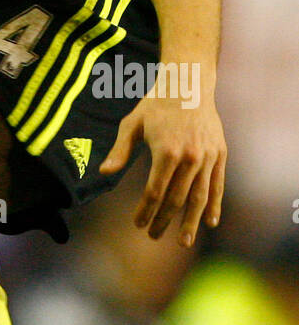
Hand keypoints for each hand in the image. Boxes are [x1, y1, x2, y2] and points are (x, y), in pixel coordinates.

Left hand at [99, 78, 226, 246]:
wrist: (188, 83)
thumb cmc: (155, 104)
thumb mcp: (132, 124)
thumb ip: (120, 150)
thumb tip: (103, 172)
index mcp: (166, 151)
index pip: (155, 191)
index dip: (146, 211)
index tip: (137, 224)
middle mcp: (190, 157)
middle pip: (176, 199)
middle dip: (164, 220)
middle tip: (153, 236)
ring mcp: (208, 157)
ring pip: (199, 197)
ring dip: (191, 222)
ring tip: (182, 241)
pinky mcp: (220, 155)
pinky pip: (218, 185)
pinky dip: (215, 205)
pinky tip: (210, 222)